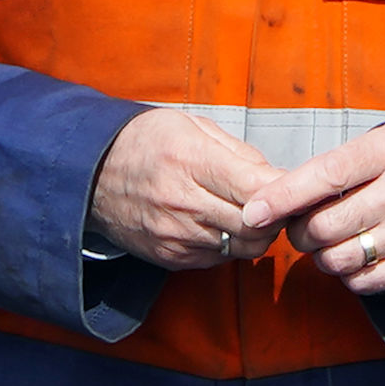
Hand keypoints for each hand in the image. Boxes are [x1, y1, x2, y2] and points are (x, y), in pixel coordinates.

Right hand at [93, 105, 284, 270]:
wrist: (90, 175)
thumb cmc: (147, 142)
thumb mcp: (193, 126)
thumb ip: (240, 153)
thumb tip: (279, 178)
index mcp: (191, 161)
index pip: (257, 190)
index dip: (285, 192)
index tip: (293, 187)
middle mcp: (183, 203)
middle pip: (256, 227)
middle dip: (277, 217)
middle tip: (279, 203)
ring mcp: (175, 236)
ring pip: (241, 248)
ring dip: (255, 233)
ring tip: (249, 211)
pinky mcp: (170, 258)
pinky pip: (218, 259)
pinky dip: (229, 244)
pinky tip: (221, 223)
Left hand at [248, 122, 384, 294]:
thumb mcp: (379, 146)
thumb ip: (331, 169)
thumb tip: (269, 204)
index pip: (326, 175)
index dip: (284, 196)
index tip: (254, 211)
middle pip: (325, 226)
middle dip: (300, 232)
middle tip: (303, 227)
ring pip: (338, 258)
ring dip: (323, 255)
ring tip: (333, 240)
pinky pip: (362, 282)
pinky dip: (349, 273)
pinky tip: (359, 254)